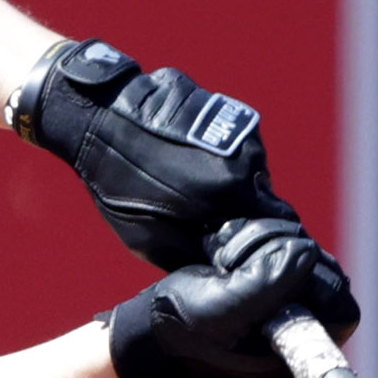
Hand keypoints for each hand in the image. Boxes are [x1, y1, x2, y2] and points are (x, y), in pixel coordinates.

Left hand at [14, 40, 290, 268]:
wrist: (99, 114)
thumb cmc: (119, 181)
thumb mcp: (152, 239)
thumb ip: (197, 254)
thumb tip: (227, 269)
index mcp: (232, 190)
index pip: (279, 224)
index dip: (261, 240)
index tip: (240, 246)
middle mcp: (247, 156)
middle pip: (263, 198)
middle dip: (239, 211)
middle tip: (203, 215)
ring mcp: (240, 127)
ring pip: (250, 172)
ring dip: (227, 182)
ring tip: (188, 182)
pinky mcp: (228, 109)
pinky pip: (235, 147)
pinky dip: (218, 157)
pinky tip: (186, 156)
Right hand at [106, 217, 361, 377]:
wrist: (154, 324)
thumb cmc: (186, 327)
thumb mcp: (227, 309)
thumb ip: (270, 282)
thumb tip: (307, 251)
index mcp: (299, 351)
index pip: (342, 308)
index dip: (314, 282)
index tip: (269, 278)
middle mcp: (301, 326)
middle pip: (323, 268)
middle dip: (276, 253)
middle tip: (232, 266)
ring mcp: (287, 299)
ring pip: (301, 247)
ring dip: (257, 241)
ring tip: (221, 263)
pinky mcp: (271, 275)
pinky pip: (280, 239)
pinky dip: (250, 236)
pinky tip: (221, 254)